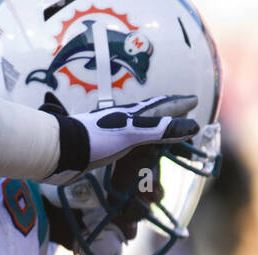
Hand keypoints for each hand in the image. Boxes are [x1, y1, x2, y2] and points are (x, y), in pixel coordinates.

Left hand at [43, 94, 200, 184]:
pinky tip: (141, 150)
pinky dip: (145, 149)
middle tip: (185, 114)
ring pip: (145, 131)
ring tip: (168, 133)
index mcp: (135, 114)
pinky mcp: (109, 146)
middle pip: (156, 115)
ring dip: (159, 131)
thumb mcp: (131, 132)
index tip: (194, 100)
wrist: (63, 149)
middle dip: (172, 114)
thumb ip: (160, 129)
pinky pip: (135, 146)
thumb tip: (192, 126)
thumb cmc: (96, 139)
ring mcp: (118, 133)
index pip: (164, 106)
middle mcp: (128, 121)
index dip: (181, 104)